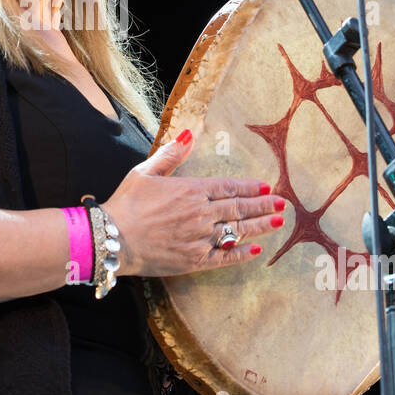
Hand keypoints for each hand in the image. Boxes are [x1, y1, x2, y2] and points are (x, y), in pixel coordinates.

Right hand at [103, 129, 284, 277]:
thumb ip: (171, 154)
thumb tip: (189, 133)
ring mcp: (200, 238)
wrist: (112, 238)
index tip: (267, 186)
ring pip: (237, 230)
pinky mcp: (194, 261)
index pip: (228, 187)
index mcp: (191, 190)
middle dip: (263, 205)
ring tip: (278, 222)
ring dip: (260, 226)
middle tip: (282, 204)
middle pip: (239, 208)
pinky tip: (256, 250)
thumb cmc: (126, 203)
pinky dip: (241, 253)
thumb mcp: (145, 171)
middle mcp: (201, 213)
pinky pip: (224, 257)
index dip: (249, 187)